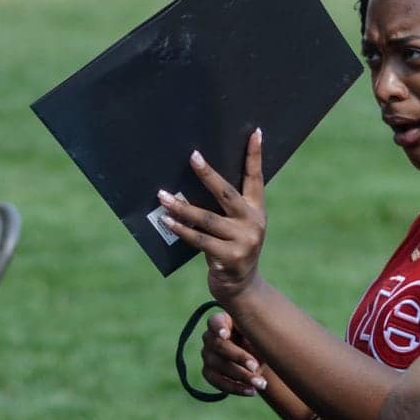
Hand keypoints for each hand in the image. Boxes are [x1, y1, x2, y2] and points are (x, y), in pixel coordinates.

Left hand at [154, 130, 265, 300]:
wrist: (242, 287)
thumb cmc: (233, 248)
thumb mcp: (238, 225)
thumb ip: (228, 206)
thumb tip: (197, 177)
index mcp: (256, 209)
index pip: (256, 177)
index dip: (255, 155)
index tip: (254, 132)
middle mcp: (253, 222)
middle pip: (227, 194)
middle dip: (208, 174)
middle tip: (193, 156)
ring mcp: (243, 242)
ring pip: (207, 219)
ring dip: (182, 207)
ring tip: (163, 196)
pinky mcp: (229, 259)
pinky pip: (199, 240)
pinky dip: (181, 230)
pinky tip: (166, 221)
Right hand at [201, 310, 266, 396]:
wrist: (259, 358)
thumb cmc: (259, 340)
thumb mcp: (260, 335)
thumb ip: (256, 334)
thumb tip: (259, 342)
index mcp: (222, 321)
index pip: (215, 321)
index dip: (218, 327)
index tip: (225, 335)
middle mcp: (210, 337)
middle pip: (219, 346)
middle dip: (238, 357)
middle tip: (255, 366)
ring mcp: (207, 355)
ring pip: (218, 366)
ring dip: (241, 376)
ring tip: (261, 383)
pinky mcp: (208, 372)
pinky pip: (218, 382)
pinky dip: (236, 388)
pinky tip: (251, 391)